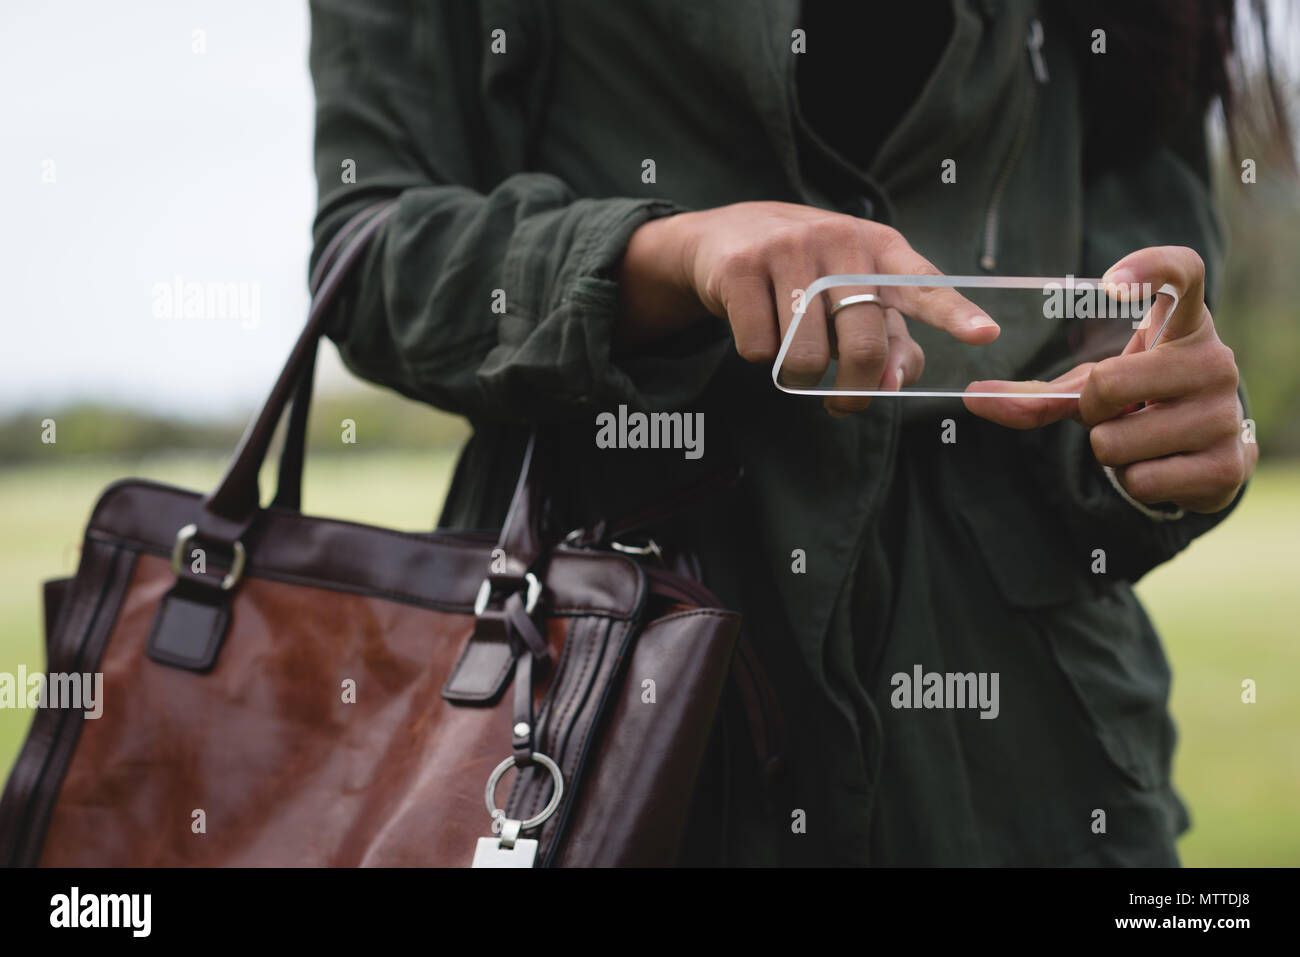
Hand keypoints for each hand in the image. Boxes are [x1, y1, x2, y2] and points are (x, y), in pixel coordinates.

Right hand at [616, 201, 998, 415]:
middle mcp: (839, 241)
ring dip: (800, 378)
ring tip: (794, 358)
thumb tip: (893, 386)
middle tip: (844, 403)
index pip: (924, 285)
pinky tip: (759, 329)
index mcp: (881, 248)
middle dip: (854, 390)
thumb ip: (891, 341)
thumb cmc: (810, 277)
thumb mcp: (858, 295)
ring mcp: (787, 250)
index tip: (986, 334)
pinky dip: (760, 358)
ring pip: (803, 357)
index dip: (954, 314)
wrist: (727, 237)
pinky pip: (759, 350)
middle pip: (862, 346)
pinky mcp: (741, 268)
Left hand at [963, 246, 1255, 513]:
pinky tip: (1159, 467)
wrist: (1207, 454)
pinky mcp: (1227, 466)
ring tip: (1140, 439)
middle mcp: (1215, 361)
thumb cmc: (1141, 402)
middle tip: (1117, 410)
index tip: (1109, 285)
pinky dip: (1131, 481)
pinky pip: (1139, 481)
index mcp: (1185, 325)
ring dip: (1110, 450)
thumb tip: (974, 397)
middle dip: (1090, 408)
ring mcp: (1224, 414)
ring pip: (1115, 441)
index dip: (1149, 269)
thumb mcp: (1094, 386)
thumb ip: (1036, 392)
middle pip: (1108, 381)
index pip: (1184, 272)